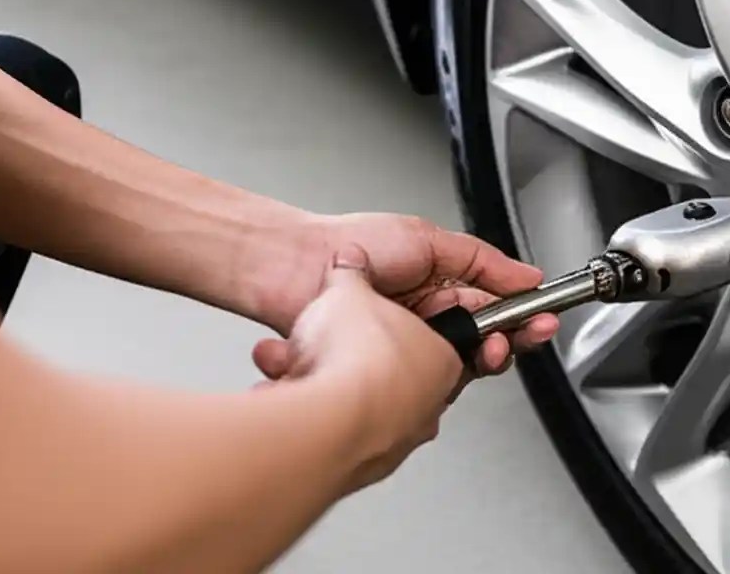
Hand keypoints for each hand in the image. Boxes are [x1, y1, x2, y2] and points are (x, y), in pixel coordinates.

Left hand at [247, 213, 557, 375]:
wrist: (286, 267)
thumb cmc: (341, 244)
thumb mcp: (425, 239)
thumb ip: (481, 260)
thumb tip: (526, 275)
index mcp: (441, 284)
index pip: (494, 308)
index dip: (521, 318)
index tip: (541, 322)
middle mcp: (424, 318)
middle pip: (479, 344)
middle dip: (499, 346)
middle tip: (503, 345)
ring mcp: (403, 346)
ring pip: (451, 371)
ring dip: (466, 364)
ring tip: (472, 353)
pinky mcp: (379, 371)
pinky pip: (411, 387)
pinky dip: (421, 381)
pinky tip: (423, 368)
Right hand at [252, 246, 461, 490]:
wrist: (326, 422)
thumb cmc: (358, 360)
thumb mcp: (351, 290)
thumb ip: (352, 275)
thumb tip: (347, 263)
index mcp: (444, 360)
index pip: (432, 338)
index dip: (394, 322)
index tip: (372, 315)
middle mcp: (426, 406)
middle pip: (385, 372)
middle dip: (346, 352)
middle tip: (323, 337)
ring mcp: (395, 441)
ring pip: (352, 402)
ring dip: (318, 378)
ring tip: (291, 360)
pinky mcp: (358, 467)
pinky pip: (328, 429)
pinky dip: (305, 410)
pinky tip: (284, 390)